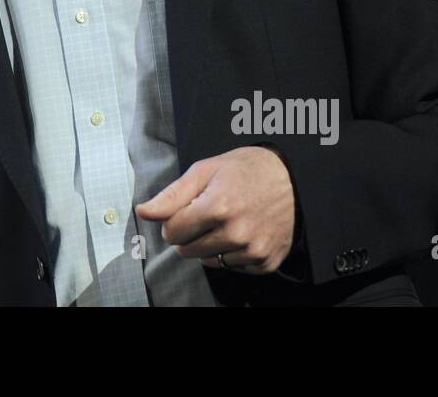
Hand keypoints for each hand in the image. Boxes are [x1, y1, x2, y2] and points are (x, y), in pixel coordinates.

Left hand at [135, 146, 294, 274]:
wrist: (294, 179)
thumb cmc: (245, 170)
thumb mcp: (205, 170)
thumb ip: (172, 195)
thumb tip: (143, 212)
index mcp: (217, 207)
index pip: (172, 232)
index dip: (175, 219)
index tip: (188, 208)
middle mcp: (236, 233)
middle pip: (186, 251)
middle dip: (190, 233)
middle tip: (208, 213)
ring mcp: (253, 250)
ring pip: (208, 261)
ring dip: (209, 245)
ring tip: (226, 222)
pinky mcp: (265, 262)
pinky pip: (232, 267)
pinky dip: (231, 254)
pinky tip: (242, 233)